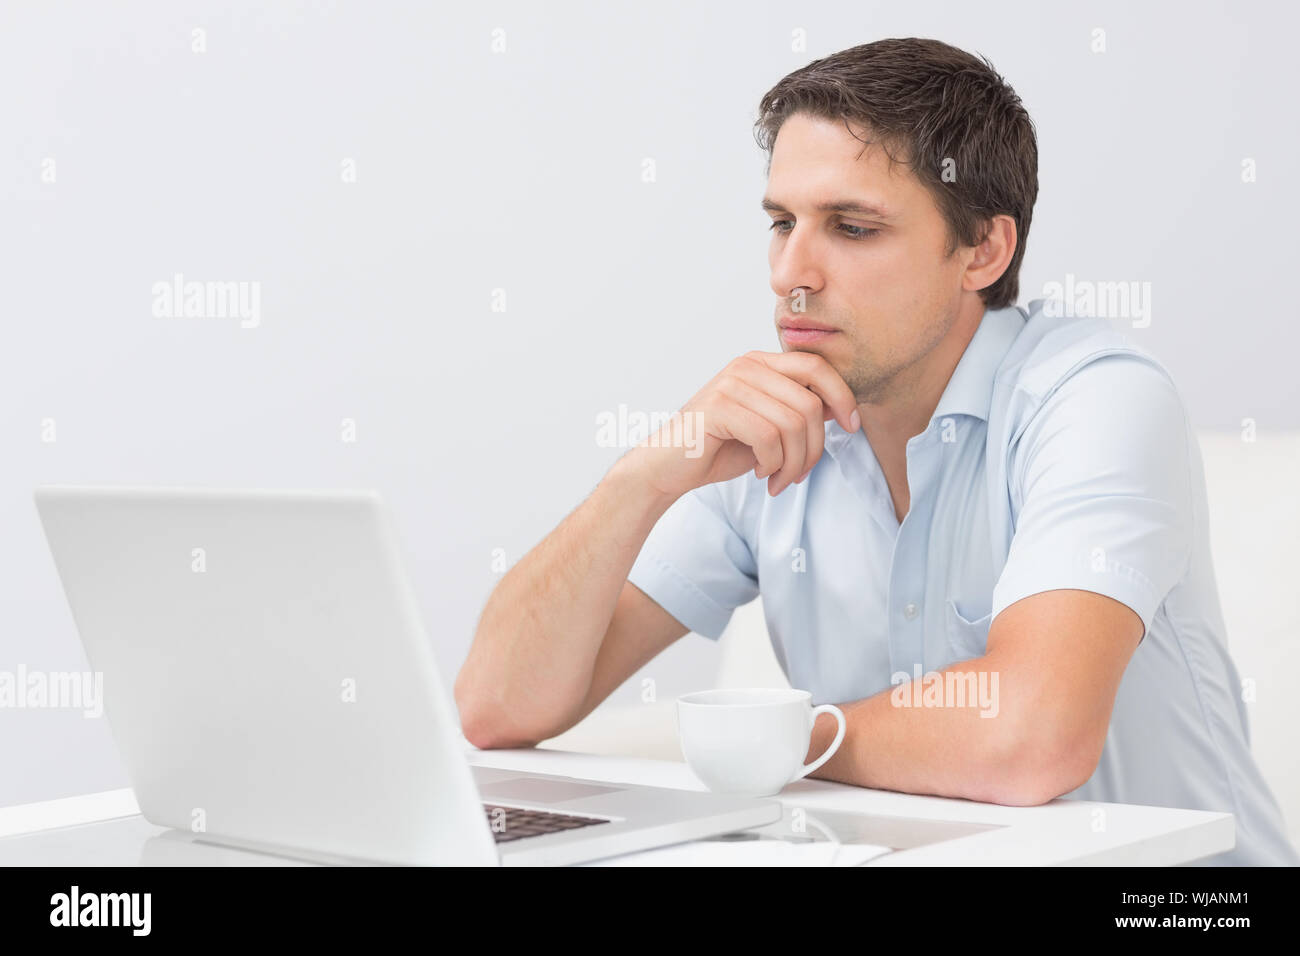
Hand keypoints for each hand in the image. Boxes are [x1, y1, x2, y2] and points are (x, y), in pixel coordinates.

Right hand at [621, 350, 859, 501]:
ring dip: (793, 463)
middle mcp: (746, 365)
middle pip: (808, 404)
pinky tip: (761, 474)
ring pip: (792, 424)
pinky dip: (772, 464)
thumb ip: (797, 413)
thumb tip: (840, 411)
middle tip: (799, 475)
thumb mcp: (768, 428)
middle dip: (814, 449)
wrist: (667, 466)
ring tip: (779, 479)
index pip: (816, 367)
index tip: (852, 427)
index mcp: (760, 364)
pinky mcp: (717, 407)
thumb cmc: (718, 448)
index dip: (842, 396)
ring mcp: (730, 383)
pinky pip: (768, 437)